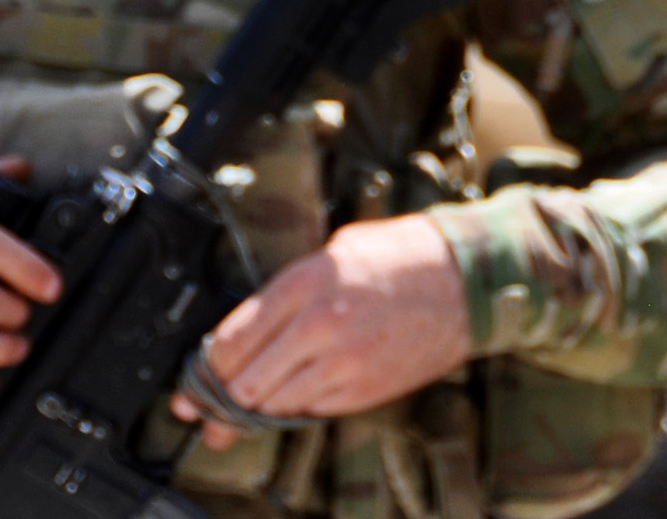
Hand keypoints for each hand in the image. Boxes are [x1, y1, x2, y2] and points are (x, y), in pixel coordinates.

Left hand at [171, 212, 470, 447]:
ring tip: (256, 397)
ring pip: (271, 406)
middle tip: (213, 399)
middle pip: (242, 384)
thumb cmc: (401, 257)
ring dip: (258, 405)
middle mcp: (319, 325)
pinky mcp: (364, 390)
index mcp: (305, 283)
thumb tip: (239, 337)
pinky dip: (297, 407)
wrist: (466, 279)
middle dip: (223, 394)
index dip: (205, 366)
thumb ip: (285, 294)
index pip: (229, 342)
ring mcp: (344, 363)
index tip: (200, 375)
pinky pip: (309, 413)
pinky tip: (301, 390)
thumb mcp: (333, 252)